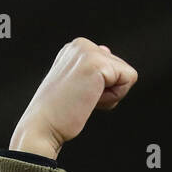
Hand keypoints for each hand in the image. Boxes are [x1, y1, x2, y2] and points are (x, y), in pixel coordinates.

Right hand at [9, 38, 137, 159]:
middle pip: (122, 70)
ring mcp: (88, 51)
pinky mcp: (97, 63)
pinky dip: (113, 97)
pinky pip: (129, 80)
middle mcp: (81, 44)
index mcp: (75, 48)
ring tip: (84, 99)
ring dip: (110, 96)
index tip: (78, 95)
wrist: (42, 126)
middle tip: (81, 100)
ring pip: (127, 75)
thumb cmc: (58, 114)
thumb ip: (94, 68)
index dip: (102, 89)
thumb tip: (107, 50)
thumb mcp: (77, 85)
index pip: (112, 67)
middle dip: (108, 91)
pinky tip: (90, 99)